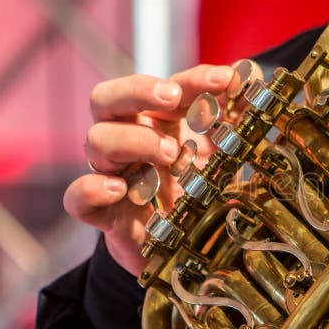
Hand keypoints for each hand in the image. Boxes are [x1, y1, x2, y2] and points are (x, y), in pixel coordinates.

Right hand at [63, 62, 258, 275]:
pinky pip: (78, 197)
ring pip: (97, 140)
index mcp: (160, 122)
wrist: (189, 253)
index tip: (224, 80)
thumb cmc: (203, 191)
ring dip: (133, 139)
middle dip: (138, 91)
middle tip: (172, 98)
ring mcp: (115, 175)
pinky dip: (92, 189)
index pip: (166, 87)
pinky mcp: (108, 214)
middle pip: (108, 98)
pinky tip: (119, 188)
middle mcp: (130, 141)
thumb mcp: (228, 154)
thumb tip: (251, 75)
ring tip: (170, 153)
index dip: (193, 79)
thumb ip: (240, 116)